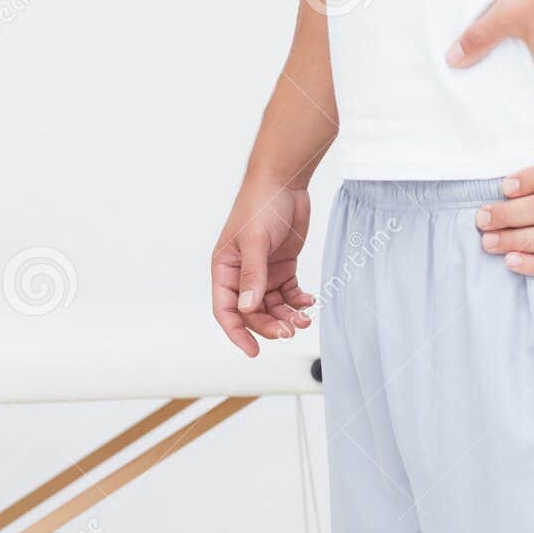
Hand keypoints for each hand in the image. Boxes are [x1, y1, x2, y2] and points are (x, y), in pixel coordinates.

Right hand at [211, 178, 314, 355]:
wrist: (285, 181)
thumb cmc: (261, 204)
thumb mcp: (256, 240)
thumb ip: (253, 276)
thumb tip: (248, 308)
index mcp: (224, 268)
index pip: (225, 309)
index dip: (237, 332)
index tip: (253, 351)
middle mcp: (241, 273)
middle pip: (252, 312)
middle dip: (269, 325)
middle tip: (290, 332)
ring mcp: (263, 270)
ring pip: (272, 305)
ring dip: (287, 315)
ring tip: (305, 320)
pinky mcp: (283, 265)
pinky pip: (288, 292)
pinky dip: (298, 300)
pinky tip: (310, 302)